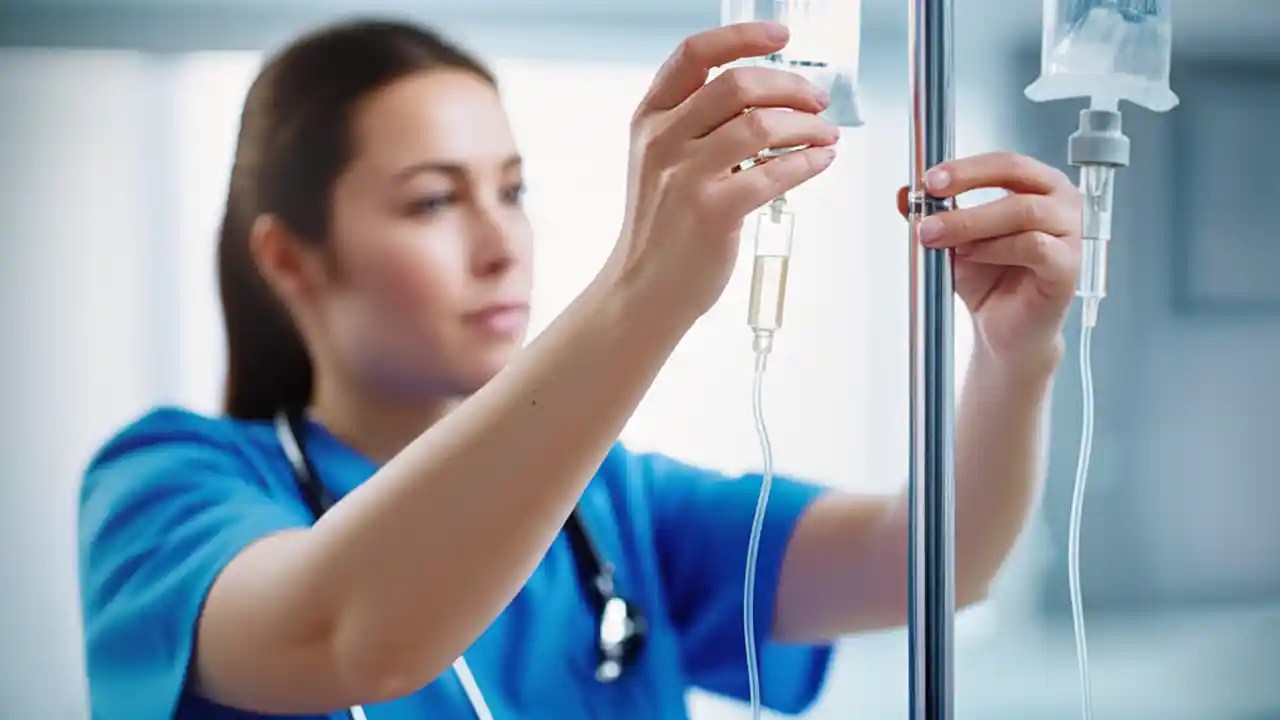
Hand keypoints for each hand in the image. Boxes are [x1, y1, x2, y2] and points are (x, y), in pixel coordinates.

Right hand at [603, 22, 840, 324]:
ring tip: (825, 136)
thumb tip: (766, 96)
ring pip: (762, 126)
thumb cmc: (662, 227)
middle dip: (791, 86)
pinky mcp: (712, 212)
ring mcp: (686, 176)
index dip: (742, 37)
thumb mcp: (662, 162)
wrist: (642, 289)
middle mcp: (664, 141)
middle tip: (817, 101)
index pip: (695, 54)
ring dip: (808, 126)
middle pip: (738, 84)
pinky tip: (820, 161)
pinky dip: (809, 162)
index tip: (780, 36)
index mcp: (650, 119)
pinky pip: (775, 173)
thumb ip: (697, 125)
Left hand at [898, 152, 1081, 370]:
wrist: (1003, 329)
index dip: (966, 168)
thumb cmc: (989, 279)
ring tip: (943, 239)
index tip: (931, 180)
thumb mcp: (951, 241)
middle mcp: (1060, 203)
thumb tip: (903, 194)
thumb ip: (932, 215)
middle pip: (1016, 175)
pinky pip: (1035, 247)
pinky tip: (972, 257)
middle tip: (928, 210)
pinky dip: (996, 249)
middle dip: (966, 187)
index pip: (1004, 163)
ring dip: (974, 223)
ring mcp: (1069, 234)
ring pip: (1023, 211)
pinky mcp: (1068, 268)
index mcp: (1037, 186)